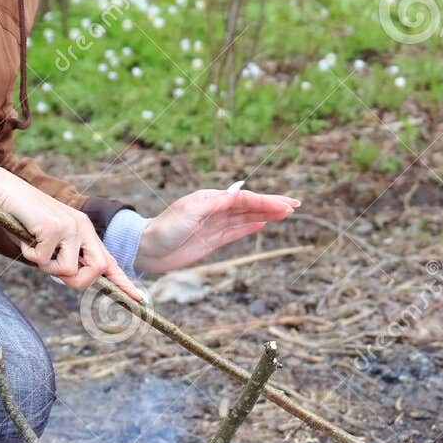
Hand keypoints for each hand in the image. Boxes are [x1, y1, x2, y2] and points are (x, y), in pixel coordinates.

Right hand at [0, 158, 147, 302]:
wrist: (2, 190)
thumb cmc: (22, 219)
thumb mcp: (48, 241)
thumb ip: (62, 258)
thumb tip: (70, 278)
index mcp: (84, 231)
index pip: (108, 260)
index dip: (123, 282)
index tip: (140, 300)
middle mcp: (82, 227)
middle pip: (98, 269)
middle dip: (77, 280)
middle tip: (52, 268)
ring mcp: (70, 226)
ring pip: (67, 270)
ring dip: (46, 266)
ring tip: (33, 245)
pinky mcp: (53, 227)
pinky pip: (42, 260)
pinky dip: (28, 254)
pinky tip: (24, 236)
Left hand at [133, 184, 300, 274]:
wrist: (147, 248)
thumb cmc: (165, 228)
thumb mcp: (190, 212)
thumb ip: (214, 204)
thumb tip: (238, 194)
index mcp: (211, 199)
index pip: (244, 199)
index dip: (266, 201)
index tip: (285, 205)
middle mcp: (215, 210)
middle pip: (249, 206)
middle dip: (272, 205)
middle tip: (295, 205)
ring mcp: (215, 225)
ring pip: (246, 218)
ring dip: (266, 214)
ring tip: (286, 212)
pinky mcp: (212, 240)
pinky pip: (236, 232)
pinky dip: (251, 226)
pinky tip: (263, 223)